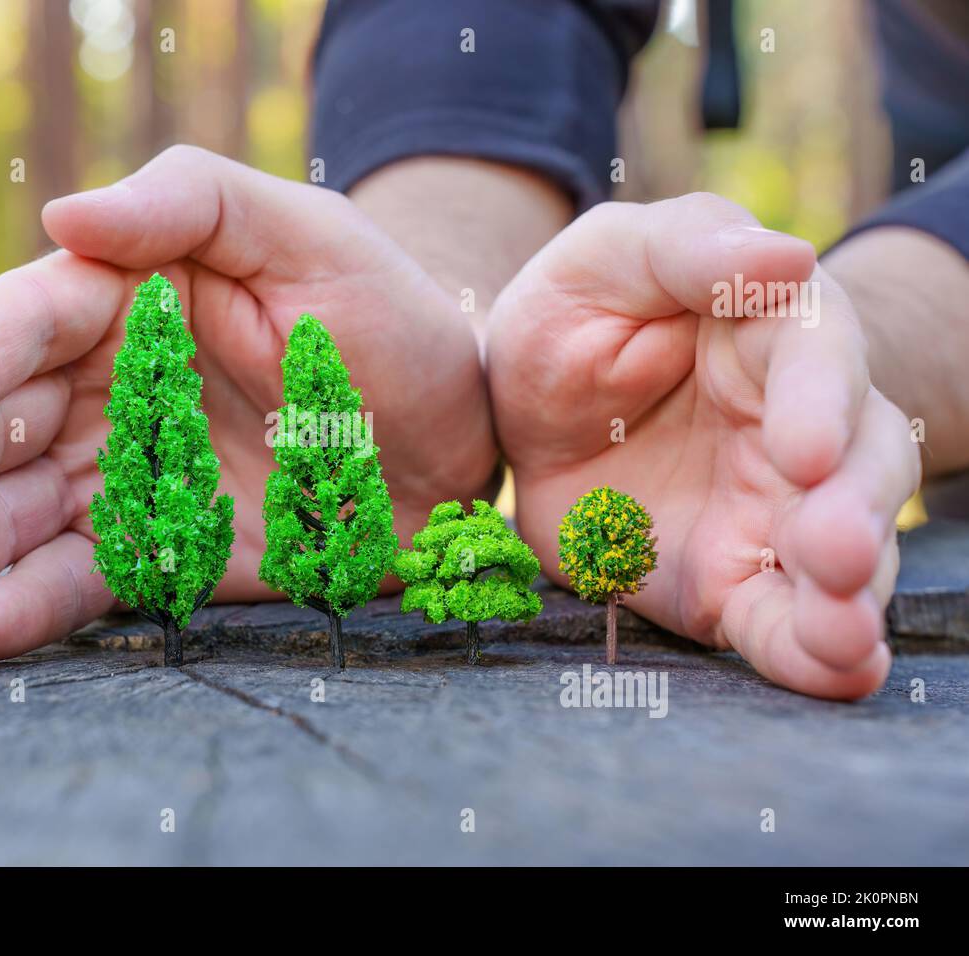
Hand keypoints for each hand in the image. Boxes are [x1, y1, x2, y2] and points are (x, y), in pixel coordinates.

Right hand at [0, 146, 494, 658]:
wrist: (459, 434)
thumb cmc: (385, 317)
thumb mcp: (305, 234)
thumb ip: (190, 206)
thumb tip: (59, 217)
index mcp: (127, 302)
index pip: (23, 331)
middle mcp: (109, 392)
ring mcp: (130, 480)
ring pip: (19, 518)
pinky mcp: (161, 555)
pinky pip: (81, 581)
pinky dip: (25, 607)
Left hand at [486, 193, 919, 698]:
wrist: (524, 417)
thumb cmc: (575, 315)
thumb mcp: (603, 260)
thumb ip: (685, 249)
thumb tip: (788, 256)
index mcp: (770, 331)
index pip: (818, 358)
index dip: (821, 402)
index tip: (802, 450)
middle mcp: (794, 426)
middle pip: (861, 465)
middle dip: (855, 512)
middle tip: (833, 553)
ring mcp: (772, 510)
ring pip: (842, 556)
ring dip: (850, 599)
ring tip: (841, 637)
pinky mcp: (734, 580)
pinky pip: (783, 622)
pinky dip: (814, 654)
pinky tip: (836, 672)